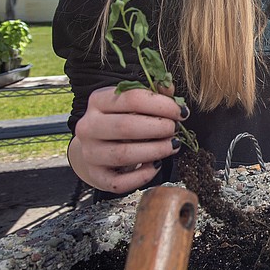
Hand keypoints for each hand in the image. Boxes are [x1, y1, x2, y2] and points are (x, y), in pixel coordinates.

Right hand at [70, 84, 185, 192]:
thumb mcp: (134, 103)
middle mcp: (88, 126)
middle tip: (175, 130)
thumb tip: (169, 87)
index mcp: (98, 101)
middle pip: (126, 126)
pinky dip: (142, 176)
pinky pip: (119, 182)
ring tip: (172, 146)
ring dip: (155, 151)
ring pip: (123, 154)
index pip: (132, 98)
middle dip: (159, 128)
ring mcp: (89, 153)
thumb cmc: (121, 121)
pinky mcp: (96, 175)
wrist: (97, 146)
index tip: (181, 112)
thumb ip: (154, 94)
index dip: (162, 105)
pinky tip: (155, 166)